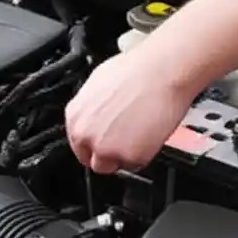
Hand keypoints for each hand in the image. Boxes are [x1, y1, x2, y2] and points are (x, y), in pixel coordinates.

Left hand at [65, 49, 198, 173]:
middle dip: (108, 153)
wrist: (162, 72)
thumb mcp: (99, 84)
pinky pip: (134, 165)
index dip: (95, 144)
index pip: (78, 145)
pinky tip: (149, 134)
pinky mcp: (129, 157)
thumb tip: (96, 117)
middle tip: (127, 138)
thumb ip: (92, 109)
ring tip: (139, 134)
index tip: (106, 141)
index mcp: (75, 116)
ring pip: (112, 166)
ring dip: (123, 156)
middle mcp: (86, 135)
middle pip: (92, 160)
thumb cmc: (138, 71)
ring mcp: (106, 148)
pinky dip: (143, 155)